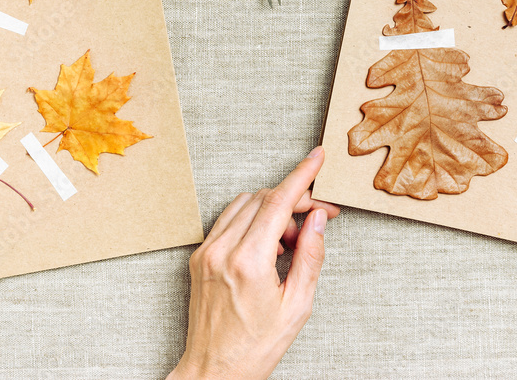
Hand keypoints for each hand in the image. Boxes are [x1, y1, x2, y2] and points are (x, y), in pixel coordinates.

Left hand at [168, 147, 339, 379]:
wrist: (214, 371)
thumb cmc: (255, 347)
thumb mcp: (297, 306)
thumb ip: (310, 256)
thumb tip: (317, 219)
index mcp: (248, 262)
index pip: (278, 202)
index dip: (301, 175)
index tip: (317, 158)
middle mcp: (222, 250)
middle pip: (263, 199)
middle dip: (294, 200)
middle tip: (317, 219)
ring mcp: (206, 252)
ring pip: (244, 205)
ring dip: (272, 210)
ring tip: (290, 242)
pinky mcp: (198, 257)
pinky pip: (228, 221)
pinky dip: (252, 222)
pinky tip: (267, 247)